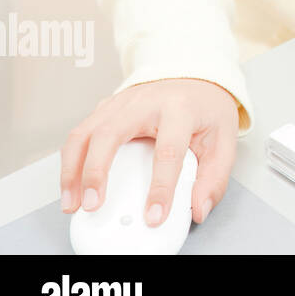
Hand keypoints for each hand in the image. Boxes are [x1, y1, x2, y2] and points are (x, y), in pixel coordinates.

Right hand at [60, 78, 239, 225]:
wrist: (196, 79)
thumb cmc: (206, 110)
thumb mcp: (224, 140)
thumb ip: (214, 178)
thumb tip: (198, 209)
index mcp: (180, 108)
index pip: (168, 151)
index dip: (160, 187)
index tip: (154, 216)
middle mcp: (146, 101)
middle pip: (110, 133)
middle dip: (96, 172)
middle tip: (93, 205)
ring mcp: (121, 102)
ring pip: (84, 132)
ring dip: (72, 170)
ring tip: (72, 202)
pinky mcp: (106, 107)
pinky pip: (80, 133)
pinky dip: (71, 160)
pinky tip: (73, 183)